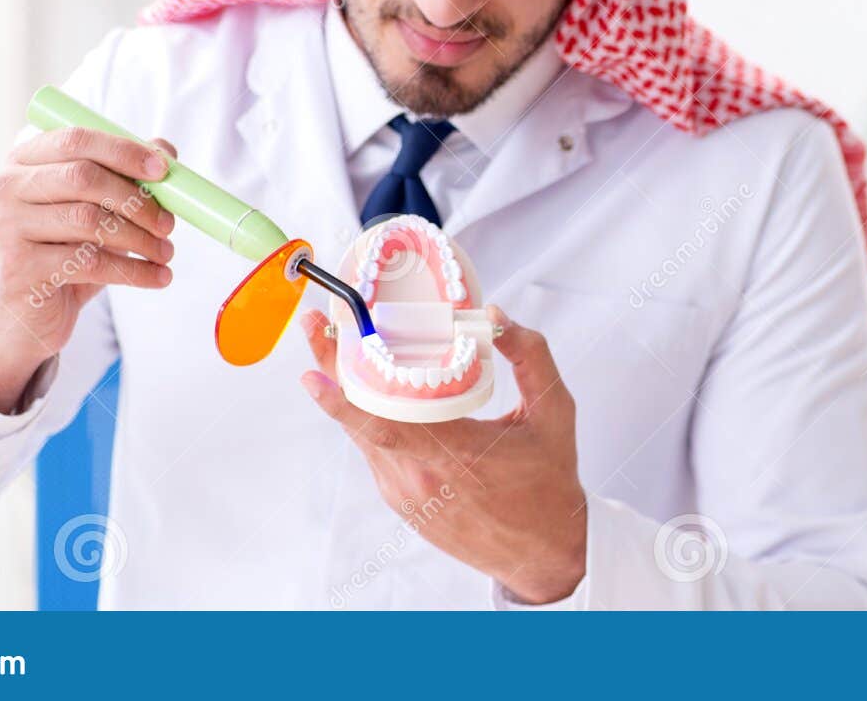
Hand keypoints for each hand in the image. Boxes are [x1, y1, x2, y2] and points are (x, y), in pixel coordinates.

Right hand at [0, 128, 177, 414]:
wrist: (27, 315)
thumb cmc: (65, 252)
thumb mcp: (95, 210)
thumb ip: (125, 176)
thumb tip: (165, 148)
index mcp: (24, 161)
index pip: (76, 139)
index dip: (124, 151)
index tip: (164, 169)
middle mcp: (6, 187)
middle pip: (83, 177)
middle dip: (137, 199)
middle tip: (169, 223)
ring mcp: (7, 227)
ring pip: (89, 220)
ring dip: (140, 238)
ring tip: (166, 252)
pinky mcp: (19, 268)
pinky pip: (89, 263)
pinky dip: (134, 270)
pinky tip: (158, 276)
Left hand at [300, 307, 587, 603]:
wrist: (546, 551)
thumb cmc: (550, 481)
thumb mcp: (554, 411)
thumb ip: (530, 356)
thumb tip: (492, 316)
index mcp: (459, 456)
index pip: (387, 427)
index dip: (344, 402)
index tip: (312, 373)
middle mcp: (422, 479)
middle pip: (362, 421)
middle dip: (333, 370)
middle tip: (315, 327)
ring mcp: (407, 494)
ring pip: (365, 435)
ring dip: (347, 392)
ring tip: (335, 346)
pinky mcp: (402, 503)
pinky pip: (376, 451)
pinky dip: (368, 418)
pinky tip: (369, 388)